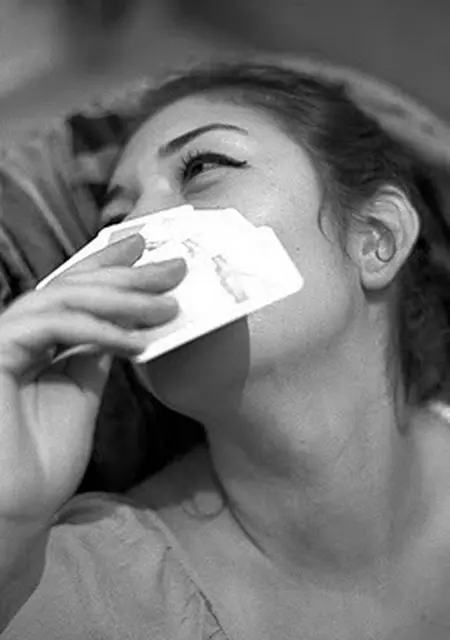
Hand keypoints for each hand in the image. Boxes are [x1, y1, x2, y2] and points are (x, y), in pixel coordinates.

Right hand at [0, 234, 185, 524]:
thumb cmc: (46, 458)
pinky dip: (99, 329)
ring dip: (121, 300)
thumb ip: (94, 352)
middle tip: (172, 267)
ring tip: (166, 307)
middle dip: (125, 274)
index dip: (108, 266)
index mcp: (35, 340)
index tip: (147, 249)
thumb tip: (124, 322)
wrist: (19, 509)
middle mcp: (16, 333)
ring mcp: (4, 341)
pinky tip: (136, 341)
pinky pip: (53, 325)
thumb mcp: (82, 390)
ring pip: (64, 298)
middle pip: (71, 286)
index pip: (73, 291)